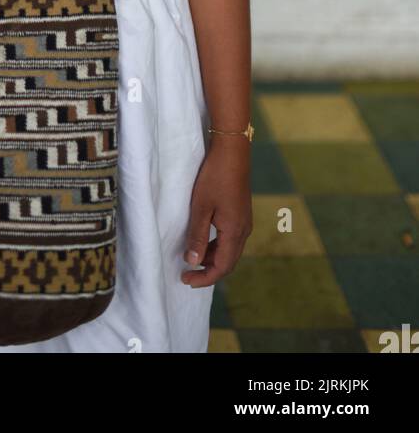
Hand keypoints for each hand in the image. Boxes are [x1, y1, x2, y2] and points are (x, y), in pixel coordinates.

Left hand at [180, 137, 252, 286]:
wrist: (233, 152)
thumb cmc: (214, 177)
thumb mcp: (201, 207)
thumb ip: (197, 236)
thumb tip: (192, 262)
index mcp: (235, 232)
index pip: (222, 267)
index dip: (204, 278)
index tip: (186, 280)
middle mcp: (244, 230)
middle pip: (228, 262)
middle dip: (208, 271)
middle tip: (187, 275)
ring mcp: (245, 221)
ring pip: (229, 250)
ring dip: (212, 258)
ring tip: (192, 259)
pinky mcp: (241, 213)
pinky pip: (231, 239)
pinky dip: (217, 246)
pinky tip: (203, 241)